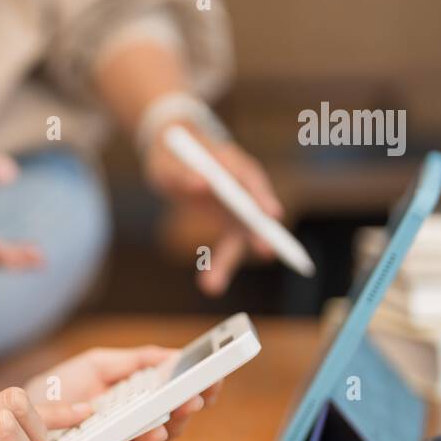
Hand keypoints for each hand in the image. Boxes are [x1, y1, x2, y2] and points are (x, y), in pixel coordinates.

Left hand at [16, 347, 221, 440]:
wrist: (14, 421)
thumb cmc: (57, 394)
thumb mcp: (96, 367)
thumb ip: (134, 360)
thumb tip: (173, 354)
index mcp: (140, 410)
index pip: (178, 402)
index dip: (199, 392)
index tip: (215, 377)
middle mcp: (136, 438)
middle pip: (172, 429)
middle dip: (185, 413)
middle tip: (194, 398)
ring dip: (153, 438)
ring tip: (157, 423)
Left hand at [144, 121, 284, 295]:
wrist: (172, 153)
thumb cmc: (172, 155)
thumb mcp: (169, 162)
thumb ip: (183, 173)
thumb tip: (201, 184)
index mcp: (231, 163)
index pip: (251, 178)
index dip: (262, 196)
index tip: (271, 214)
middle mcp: (241, 187)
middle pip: (252, 213)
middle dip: (258, 233)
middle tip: (267, 251)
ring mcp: (235, 207)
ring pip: (240, 237)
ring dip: (229, 262)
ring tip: (213, 287)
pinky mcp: (227, 222)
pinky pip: (227, 245)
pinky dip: (218, 264)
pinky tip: (210, 284)